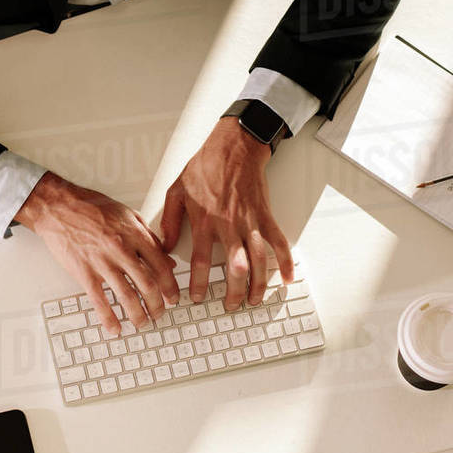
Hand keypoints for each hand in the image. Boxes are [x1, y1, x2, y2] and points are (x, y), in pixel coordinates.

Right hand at [16, 172, 178, 334]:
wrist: (59, 207)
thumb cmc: (92, 206)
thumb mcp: (128, 215)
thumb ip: (149, 238)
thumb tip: (166, 259)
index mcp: (135, 235)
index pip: (161, 266)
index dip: (170, 286)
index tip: (173, 297)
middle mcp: (121, 249)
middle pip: (147, 285)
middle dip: (157, 305)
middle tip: (160, 314)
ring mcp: (102, 263)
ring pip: (127, 296)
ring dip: (138, 315)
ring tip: (142, 323)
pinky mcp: (84, 273)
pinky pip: (99, 301)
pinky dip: (109, 319)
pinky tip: (115, 329)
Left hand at [161, 117, 294, 310]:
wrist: (234, 146)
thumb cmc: (205, 166)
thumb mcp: (177, 191)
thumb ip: (170, 221)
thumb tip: (165, 246)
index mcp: (204, 220)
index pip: (201, 260)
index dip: (199, 283)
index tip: (197, 298)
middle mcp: (228, 224)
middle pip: (234, 267)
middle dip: (233, 291)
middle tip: (230, 306)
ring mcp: (250, 221)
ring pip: (259, 260)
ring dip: (258, 283)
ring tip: (254, 299)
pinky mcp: (265, 215)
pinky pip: (279, 242)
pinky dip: (286, 261)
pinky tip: (287, 278)